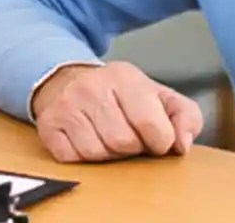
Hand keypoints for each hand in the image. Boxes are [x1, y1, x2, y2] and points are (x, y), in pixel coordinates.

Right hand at [31, 62, 203, 162]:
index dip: (160, 141)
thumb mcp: (158, 96)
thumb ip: (185, 116)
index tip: (155, 138)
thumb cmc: (121, 95)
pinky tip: (86, 139)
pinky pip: (73, 158)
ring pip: (97, 153)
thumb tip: (183, 144)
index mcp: (125, 77)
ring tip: (107, 136)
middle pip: (123, 142)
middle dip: (131, 147)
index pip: (153, 127)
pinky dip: (83, 157)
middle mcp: (92, 86)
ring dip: (108, 154)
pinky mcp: (48, 125)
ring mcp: (67, 105)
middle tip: (127, 135)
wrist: (69, 81)